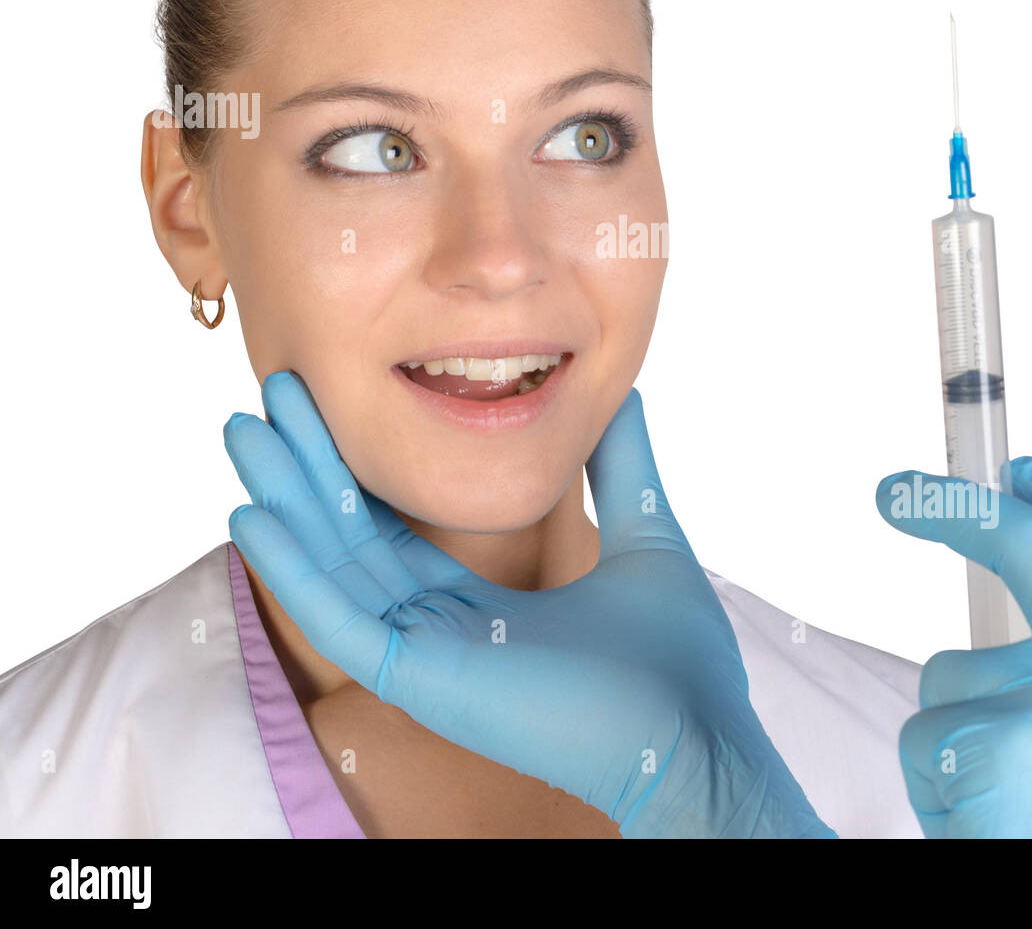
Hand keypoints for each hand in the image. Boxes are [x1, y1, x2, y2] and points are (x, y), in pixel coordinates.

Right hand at [225, 371, 834, 838]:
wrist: (699, 728)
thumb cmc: (677, 652)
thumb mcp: (641, 529)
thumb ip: (621, 464)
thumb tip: (627, 392)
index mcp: (481, 602)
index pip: (397, 529)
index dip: (360, 467)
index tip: (334, 400)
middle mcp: (440, 627)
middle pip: (350, 538)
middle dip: (307, 466)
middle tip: (269, 392)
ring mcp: (426, 655)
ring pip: (332, 567)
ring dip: (284, 497)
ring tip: (244, 430)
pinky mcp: (422, 677)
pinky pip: (338, 618)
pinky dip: (292, 567)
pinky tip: (252, 514)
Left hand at [875, 457, 1031, 837]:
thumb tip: (1010, 613)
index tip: (1022, 466)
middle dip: (955, 506)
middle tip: (891, 488)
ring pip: (951, 672)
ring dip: (955, 732)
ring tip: (1005, 808)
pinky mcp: (1010, 744)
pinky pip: (927, 734)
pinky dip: (936, 781)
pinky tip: (985, 828)